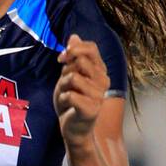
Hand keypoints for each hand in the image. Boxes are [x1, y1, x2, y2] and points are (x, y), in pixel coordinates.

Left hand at [53, 34, 109, 148]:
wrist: (74, 129)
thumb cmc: (71, 102)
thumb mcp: (70, 75)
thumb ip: (73, 57)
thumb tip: (74, 36)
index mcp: (101, 71)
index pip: (91, 48)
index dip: (73, 49)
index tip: (61, 59)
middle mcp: (104, 81)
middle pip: (80, 61)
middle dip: (65, 71)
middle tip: (65, 85)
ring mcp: (99, 95)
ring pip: (73, 77)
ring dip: (62, 87)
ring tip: (66, 97)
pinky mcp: (91, 109)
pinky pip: (70, 94)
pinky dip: (62, 99)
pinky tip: (67, 107)